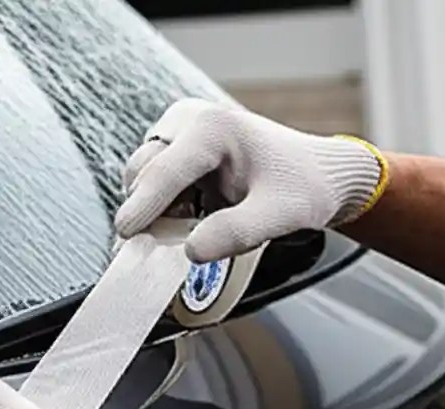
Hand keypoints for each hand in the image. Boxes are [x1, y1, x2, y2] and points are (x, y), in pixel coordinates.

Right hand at [115, 99, 386, 262]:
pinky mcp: (178, 147)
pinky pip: (153, 180)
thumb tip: (191, 251)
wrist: (319, 174)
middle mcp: (191, 121)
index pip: (164, 171)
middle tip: (160, 249)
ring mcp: (181, 131)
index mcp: (213, 128)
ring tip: (187, 230)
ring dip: (154, 209)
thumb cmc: (304, 188)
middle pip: (144, 172)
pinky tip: (187, 220)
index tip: (125, 234)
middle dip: (147, 211)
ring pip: (142, 176)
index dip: (143, 206)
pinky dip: (161, 205)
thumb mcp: (281, 215)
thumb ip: (237, 232)